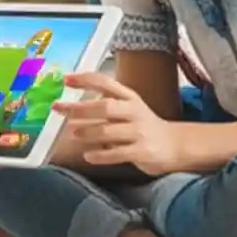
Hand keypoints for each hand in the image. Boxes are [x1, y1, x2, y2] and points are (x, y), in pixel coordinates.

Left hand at [53, 72, 183, 175]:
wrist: (176, 145)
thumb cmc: (144, 126)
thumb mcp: (129, 109)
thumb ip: (104, 108)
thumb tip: (71, 110)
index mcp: (129, 97)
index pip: (105, 82)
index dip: (85, 80)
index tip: (66, 80)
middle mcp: (134, 111)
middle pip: (105, 106)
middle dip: (80, 108)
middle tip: (60, 109)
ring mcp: (139, 132)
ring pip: (108, 131)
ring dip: (87, 132)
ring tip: (72, 133)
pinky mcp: (142, 152)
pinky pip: (117, 154)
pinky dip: (100, 155)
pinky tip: (88, 156)